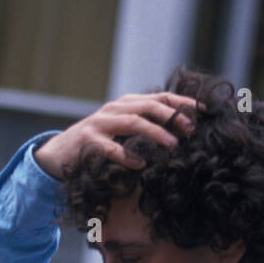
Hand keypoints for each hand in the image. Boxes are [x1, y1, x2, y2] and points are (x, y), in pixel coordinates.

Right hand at [33, 91, 204, 180]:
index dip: (182, 103)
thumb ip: (145, 129)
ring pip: (133, 122)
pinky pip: (111, 147)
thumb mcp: (123, 133)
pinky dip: (126, 155)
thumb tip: (179, 134)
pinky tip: (140, 164)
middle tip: (191, 128)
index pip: (160, 98)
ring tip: (172, 144)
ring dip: (155, 132)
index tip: (204, 111)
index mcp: (127, 105)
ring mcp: (100, 123)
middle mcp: (115, 109)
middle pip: (149, 106)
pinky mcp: (88, 141)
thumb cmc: (98, 145)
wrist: (59, 154)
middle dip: (172, 115)